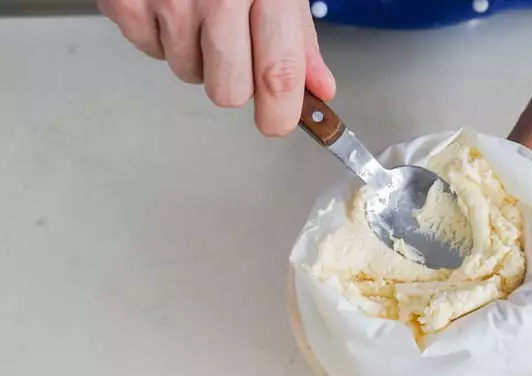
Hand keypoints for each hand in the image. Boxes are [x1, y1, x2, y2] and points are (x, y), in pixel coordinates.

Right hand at [99, 0, 335, 135]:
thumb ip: (299, 36)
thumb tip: (318, 89)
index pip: (277, 74)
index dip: (280, 113)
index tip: (279, 122)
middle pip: (227, 91)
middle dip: (234, 83)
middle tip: (235, 48)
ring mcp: (167, 1)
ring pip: (188, 73)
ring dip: (197, 53)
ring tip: (199, 9)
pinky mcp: (126, 1)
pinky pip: (150, 50)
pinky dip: (161, 35)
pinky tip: (170, 2)